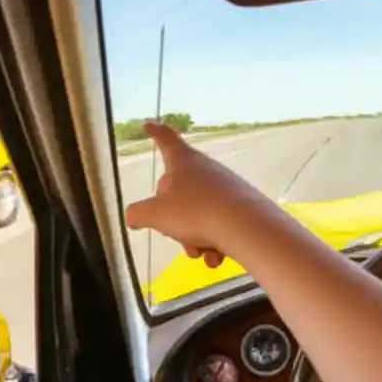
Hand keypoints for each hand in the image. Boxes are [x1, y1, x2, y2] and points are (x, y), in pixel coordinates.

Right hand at [125, 122, 270, 267]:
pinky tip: (217, 257)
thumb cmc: (195, 213)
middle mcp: (205, 169)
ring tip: (200, 251)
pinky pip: (218, 224)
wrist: (247, 228)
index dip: (155, 132)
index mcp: (183, 161)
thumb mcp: (156, 215)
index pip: (165, 139)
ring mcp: (225, 187)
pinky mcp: (242, 206)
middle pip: (178, 190)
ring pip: (197, 213)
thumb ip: (138, 214)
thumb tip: (133, 215)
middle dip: (172, 217)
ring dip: (193, 236)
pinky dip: (214, 242)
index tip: (148, 125)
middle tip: (173, 231)